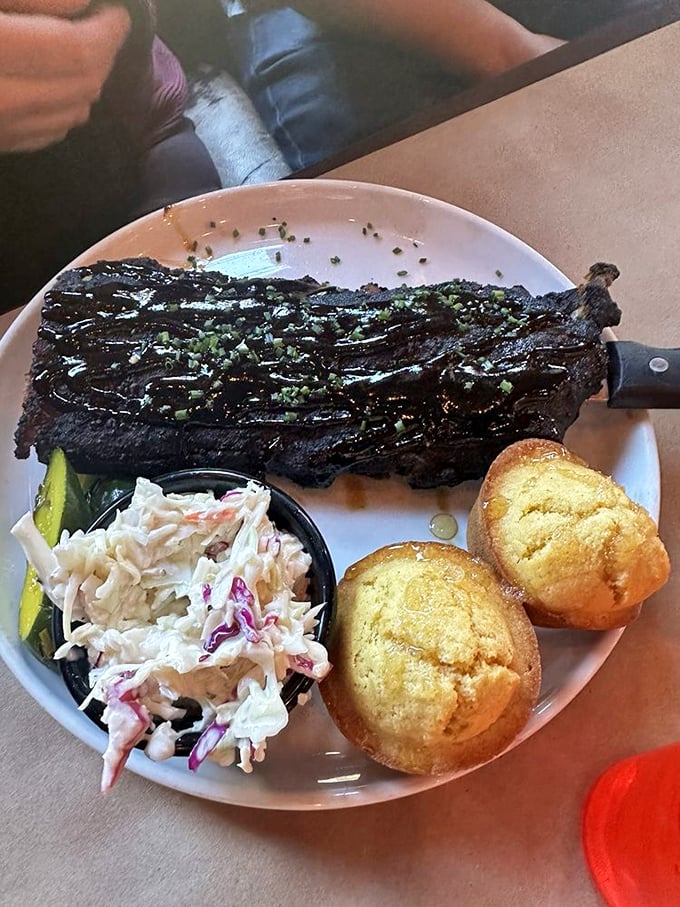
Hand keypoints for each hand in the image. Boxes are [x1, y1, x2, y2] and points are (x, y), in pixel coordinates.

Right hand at [0, 3, 130, 152]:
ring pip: (72, 115)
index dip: (107, 32)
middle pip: (82, 87)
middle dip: (103, 57)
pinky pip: (49, 134)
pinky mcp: (0, 144)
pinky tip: (57, 86)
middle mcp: (3, 101)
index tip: (117, 15)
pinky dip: (66, 110)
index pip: (76, 51)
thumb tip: (84, 2)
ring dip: (89, 85)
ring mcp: (2, 129)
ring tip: (83, 55)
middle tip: (104, 31)